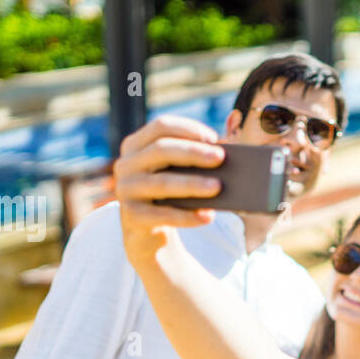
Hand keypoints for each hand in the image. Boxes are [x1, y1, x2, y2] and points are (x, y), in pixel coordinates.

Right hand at [113, 115, 227, 266]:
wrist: (149, 232)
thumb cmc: (171, 193)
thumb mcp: (180, 170)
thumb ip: (203, 149)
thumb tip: (234, 126)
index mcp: (136, 145)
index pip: (160, 126)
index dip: (188, 129)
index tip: (213, 138)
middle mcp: (125, 164)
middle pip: (160, 150)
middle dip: (193, 153)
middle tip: (221, 157)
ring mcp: (125, 190)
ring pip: (162, 183)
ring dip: (193, 184)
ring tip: (218, 187)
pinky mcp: (131, 216)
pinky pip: (163, 215)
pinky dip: (187, 216)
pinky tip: (208, 216)